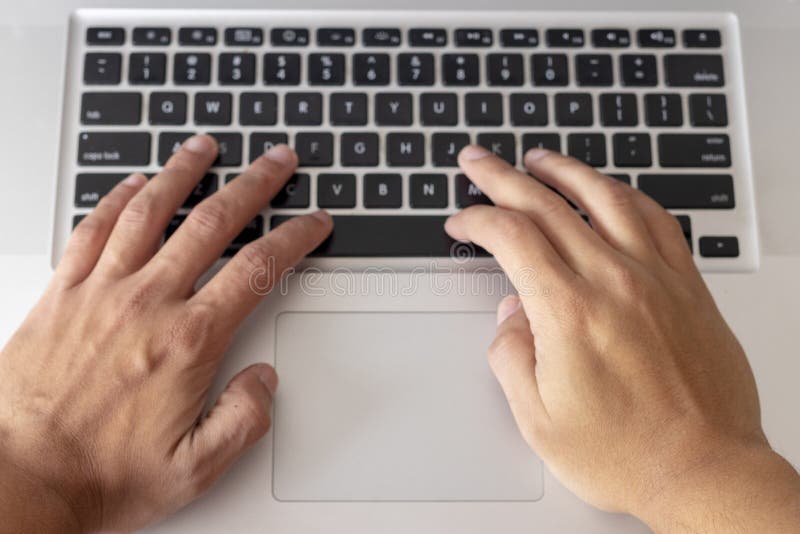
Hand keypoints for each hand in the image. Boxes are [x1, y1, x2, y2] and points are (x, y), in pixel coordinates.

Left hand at [0, 136, 331, 531]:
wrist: (21, 479)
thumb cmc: (101, 474)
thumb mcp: (194, 469)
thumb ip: (243, 421)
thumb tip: (265, 379)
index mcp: (187, 341)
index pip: (257, 270)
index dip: (295, 237)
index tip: (313, 223)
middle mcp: (146, 304)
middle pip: (213, 222)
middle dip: (255, 184)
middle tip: (277, 160)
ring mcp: (100, 292)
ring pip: (151, 210)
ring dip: (184, 172)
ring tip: (205, 147)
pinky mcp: (62, 294)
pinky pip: (93, 228)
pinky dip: (117, 198)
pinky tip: (134, 184)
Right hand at [447, 145, 799, 531]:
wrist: (705, 471)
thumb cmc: (628, 454)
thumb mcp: (539, 419)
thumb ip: (511, 356)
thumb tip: (510, 316)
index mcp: (569, 313)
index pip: (511, 237)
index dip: (476, 220)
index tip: (461, 222)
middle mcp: (613, 283)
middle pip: (546, 205)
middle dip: (501, 177)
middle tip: (478, 161)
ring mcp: (655, 278)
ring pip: (604, 197)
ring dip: (564, 170)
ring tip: (538, 158)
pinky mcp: (687, 286)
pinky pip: (656, 219)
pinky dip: (626, 194)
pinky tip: (610, 190)